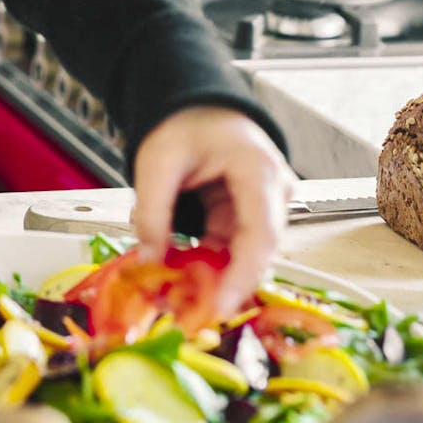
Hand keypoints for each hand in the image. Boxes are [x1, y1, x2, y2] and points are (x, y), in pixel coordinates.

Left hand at [132, 105, 295, 319]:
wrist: (194, 106)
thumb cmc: (184, 122)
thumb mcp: (157, 162)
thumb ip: (151, 213)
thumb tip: (150, 260)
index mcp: (259, 171)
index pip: (262, 234)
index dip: (243, 276)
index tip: (220, 306)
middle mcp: (272, 192)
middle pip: (257, 253)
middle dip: (225, 287)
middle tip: (192, 316)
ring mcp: (261, 207)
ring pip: (242, 258)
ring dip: (213, 280)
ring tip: (180, 300)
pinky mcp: (243, 219)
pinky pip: (228, 252)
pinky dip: (206, 268)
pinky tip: (183, 280)